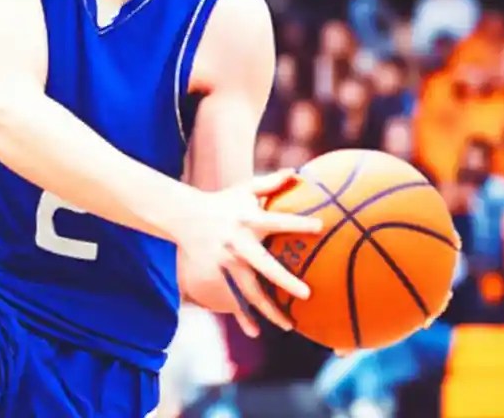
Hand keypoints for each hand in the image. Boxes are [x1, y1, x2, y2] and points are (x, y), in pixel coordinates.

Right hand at [175, 171, 322, 337]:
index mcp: (248, 220)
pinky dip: (241, 316)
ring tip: (289, 326)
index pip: (276, 221)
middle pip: (263, 265)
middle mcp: (237, 243)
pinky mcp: (214, 274)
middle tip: (306, 294)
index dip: (297, 222)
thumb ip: (269, 183)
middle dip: (284, 279)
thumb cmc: (223, 202)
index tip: (319, 226)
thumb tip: (296, 171)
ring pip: (248, 290)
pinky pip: (231, 297)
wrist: (184, 215)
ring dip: (268, 309)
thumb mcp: (243, 189)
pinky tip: (255, 331)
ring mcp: (225, 262)